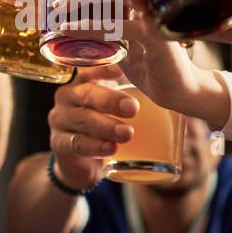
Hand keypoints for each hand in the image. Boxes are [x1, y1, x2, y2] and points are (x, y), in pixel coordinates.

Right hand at [47, 65, 138, 189]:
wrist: (85, 165)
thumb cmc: (106, 126)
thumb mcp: (117, 107)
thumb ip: (135, 90)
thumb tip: (173, 81)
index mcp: (83, 80)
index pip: (91, 67)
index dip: (104, 67)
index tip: (122, 71)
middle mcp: (67, 96)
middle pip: (87, 93)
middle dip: (110, 100)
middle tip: (134, 108)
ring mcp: (60, 120)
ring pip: (82, 120)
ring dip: (106, 126)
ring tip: (128, 133)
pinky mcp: (58, 144)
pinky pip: (76, 143)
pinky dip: (95, 147)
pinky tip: (111, 149)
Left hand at [59, 0, 227, 123]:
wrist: (179, 91)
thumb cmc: (151, 61)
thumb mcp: (125, 37)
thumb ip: (107, 22)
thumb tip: (74, 13)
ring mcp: (159, 17)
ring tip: (63, 4)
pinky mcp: (157, 39)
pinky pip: (122, 27)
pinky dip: (93, 26)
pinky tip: (71, 28)